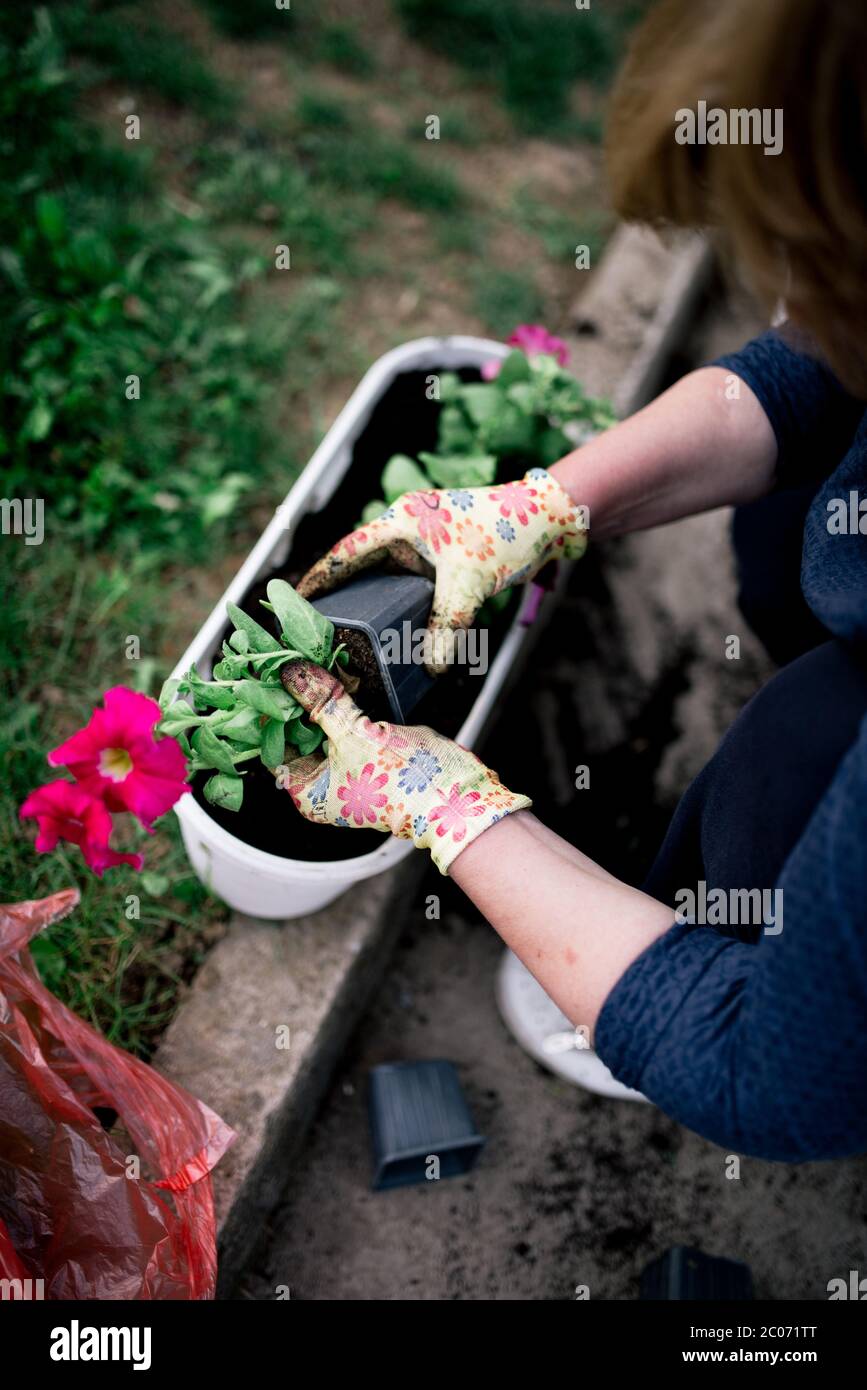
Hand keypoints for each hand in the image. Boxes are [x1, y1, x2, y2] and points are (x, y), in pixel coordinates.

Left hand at [276, 660, 530, 873]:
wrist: (456, 796)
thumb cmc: (401, 782)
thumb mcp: (353, 736)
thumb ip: (321, 703)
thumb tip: (291, 672)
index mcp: (307, 790)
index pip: (270, 745)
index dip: (264, 712)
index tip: (259, 677)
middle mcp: (323, 779)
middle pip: (294, 732)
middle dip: (291, 699)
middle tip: (281, 660)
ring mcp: (346, 764)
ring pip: (320, 723)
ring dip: (315, 695)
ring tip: (303, 659)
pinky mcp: (369, 748)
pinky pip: (344, 720)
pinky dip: (339, 698)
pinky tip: (333, 671)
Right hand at [296, 468, 587, 672]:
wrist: (549, 519)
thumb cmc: (507, 533)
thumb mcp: (471, 582)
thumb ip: (448, 625)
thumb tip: (434, 668)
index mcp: (401, 521)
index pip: (346, 552)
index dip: (319, 578)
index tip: (293, 600)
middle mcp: (407, 530)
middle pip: (360, 569)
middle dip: (341, 599)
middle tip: (318, 631)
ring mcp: (425, 547)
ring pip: (387, 581)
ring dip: (373, 608)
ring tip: (349, 640)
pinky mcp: (443, 561)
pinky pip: (411, 588)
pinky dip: (402, 610)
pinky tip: (395, 636)